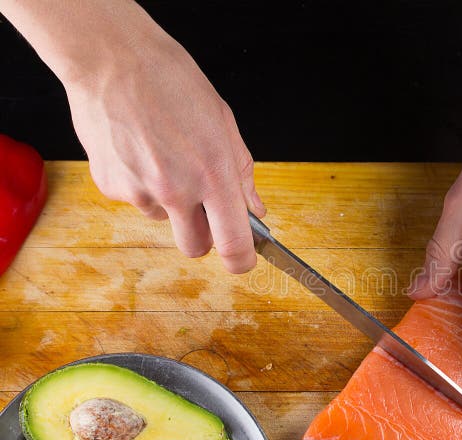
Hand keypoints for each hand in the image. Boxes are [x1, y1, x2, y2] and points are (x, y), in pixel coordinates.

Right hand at [64, 34, 264, 272]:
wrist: (113, 61)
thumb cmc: (172, 83)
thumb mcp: (224, 124)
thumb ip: (242, 174)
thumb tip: (256, 209)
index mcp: (214, 175)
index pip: (233, 244)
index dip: (242, 262)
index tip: (243, 260)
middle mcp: (177, 190)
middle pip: (195, 248)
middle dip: (204, 237)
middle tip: (203, 208)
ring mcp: (140, 192)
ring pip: (164, 220)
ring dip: (170, 202)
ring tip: (165, 156)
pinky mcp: (111, 186)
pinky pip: (136, 201)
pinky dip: (142, 185)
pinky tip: (141, 151)